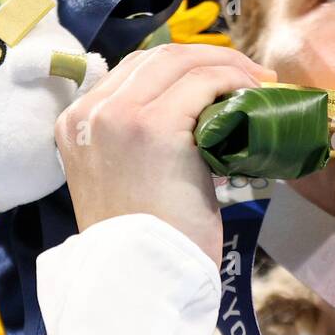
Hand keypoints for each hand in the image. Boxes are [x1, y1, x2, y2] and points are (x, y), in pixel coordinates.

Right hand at [55, 43, 277, 267]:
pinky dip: (233, 81)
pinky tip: (253, 96)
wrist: (138, 277)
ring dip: (227, 65)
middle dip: (210, 58)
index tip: (220, 77)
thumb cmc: (142, 242)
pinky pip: (203, 82)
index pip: (134, 71)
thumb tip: (196, 120)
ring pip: (181, 61)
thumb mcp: (124, 181)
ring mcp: (119, 116)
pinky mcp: (154, 127)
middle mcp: (90, 113)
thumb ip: (137, 145)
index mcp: (75, 124)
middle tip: (251, 75)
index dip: (182, 65)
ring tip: (258, 83)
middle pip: (158, 57)